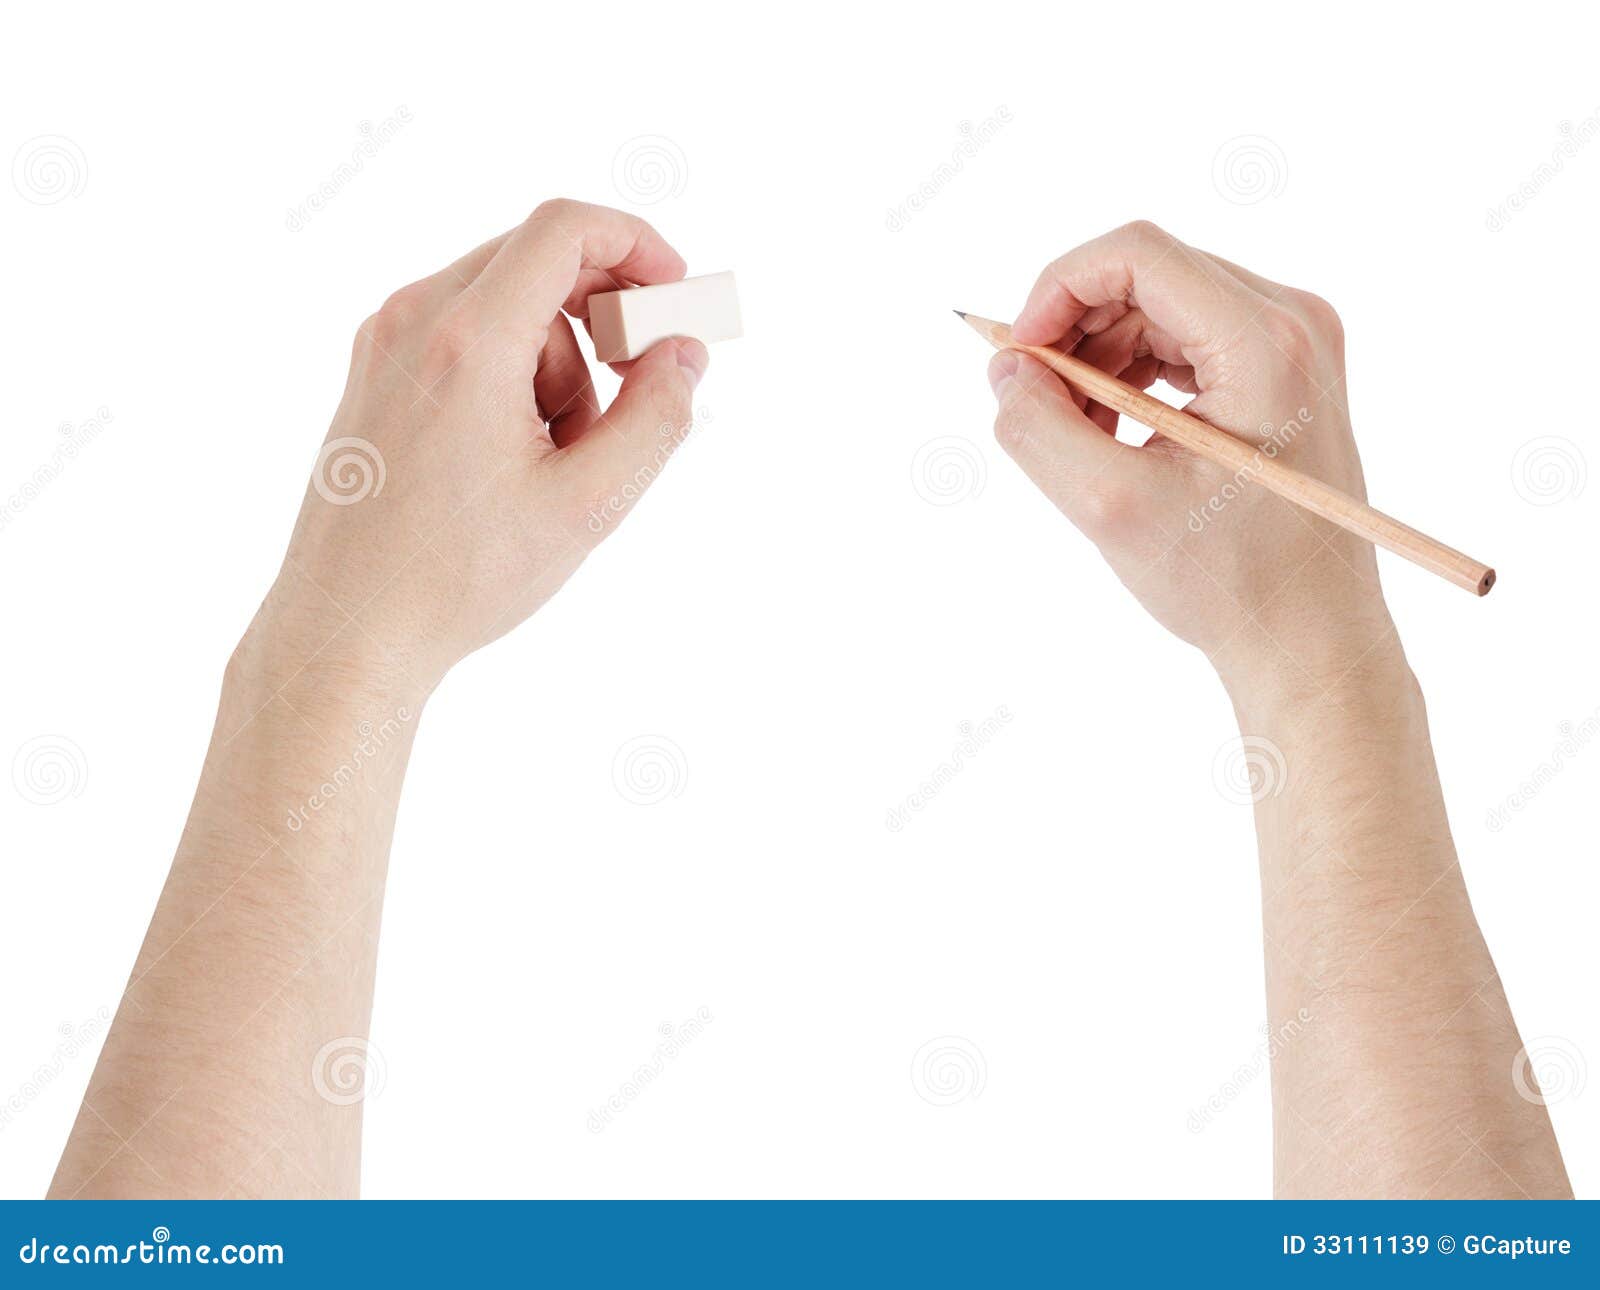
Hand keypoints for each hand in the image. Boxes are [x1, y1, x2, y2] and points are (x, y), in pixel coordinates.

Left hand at [240, 199, 707, 701]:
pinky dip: (515, 372)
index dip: (637, 244)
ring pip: (507, 303)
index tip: (675, 293)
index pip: (565, 230)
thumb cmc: (459, 576)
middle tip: (640, 384)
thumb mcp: (587, 504)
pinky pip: (467, 335)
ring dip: (559, 359)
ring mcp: (385, 342)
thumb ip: (656, 418)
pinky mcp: (376, 371)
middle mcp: (415, 320)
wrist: (350, 629)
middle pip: (538, 260)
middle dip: (603, 315)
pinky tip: (520, 454)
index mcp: (467, 341)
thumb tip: (684, 353)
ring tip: (561, 456)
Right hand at [990, 221, 1397, 695]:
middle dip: (1073, 331)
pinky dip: (1132, 376)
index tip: (1018, 357)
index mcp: (1263, 342)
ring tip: (1075, 434)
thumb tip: (1006, 370)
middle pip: (1146, 275)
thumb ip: (1041, 429)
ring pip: (1159, 306)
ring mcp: (1294, 344)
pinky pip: (1185, 339)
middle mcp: (1291, 322)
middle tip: (1035, 404)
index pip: (1135, 254)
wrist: (1312, 639)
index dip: (1057, 290)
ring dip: (1099, 358)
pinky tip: (1111, 436)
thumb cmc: (1231, 583)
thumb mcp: (1114, 509)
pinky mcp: (1284, 372)